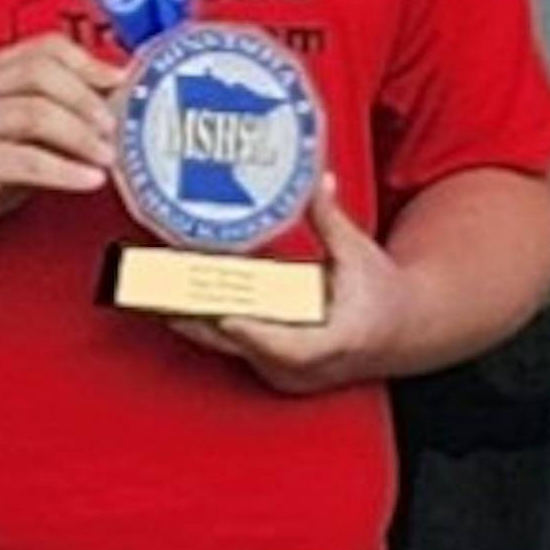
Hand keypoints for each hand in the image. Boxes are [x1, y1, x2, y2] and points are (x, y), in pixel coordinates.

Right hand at [0, 33, 124, 249]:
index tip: (119, 80)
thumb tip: (114, 101)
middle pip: (42, 74)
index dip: (87, 61)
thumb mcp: (18, 127)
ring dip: (81, 136)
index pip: (45, 47)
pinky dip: (66, 171)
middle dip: (87, 98)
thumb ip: (56, 109)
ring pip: (37, 115)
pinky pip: (29, 162)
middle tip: (114, 124)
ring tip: (107, 155)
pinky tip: (89, 180)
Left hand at [168, 173, 416, 393]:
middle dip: (197, 313)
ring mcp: (283, 370)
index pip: (287, 347)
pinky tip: (169, 294)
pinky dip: (201, 317)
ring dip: (189, 315)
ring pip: (226, 345)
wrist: (400, 332)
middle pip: (240, 344)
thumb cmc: (382, 296)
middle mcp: (303, 366)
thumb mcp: (358, 253)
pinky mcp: (270, 365)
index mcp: (333, 342)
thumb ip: (329, 219)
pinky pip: (228, 342)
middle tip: (158, 285)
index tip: (224, 315)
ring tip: (149, 285)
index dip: (253, 332)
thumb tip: (314, 180)